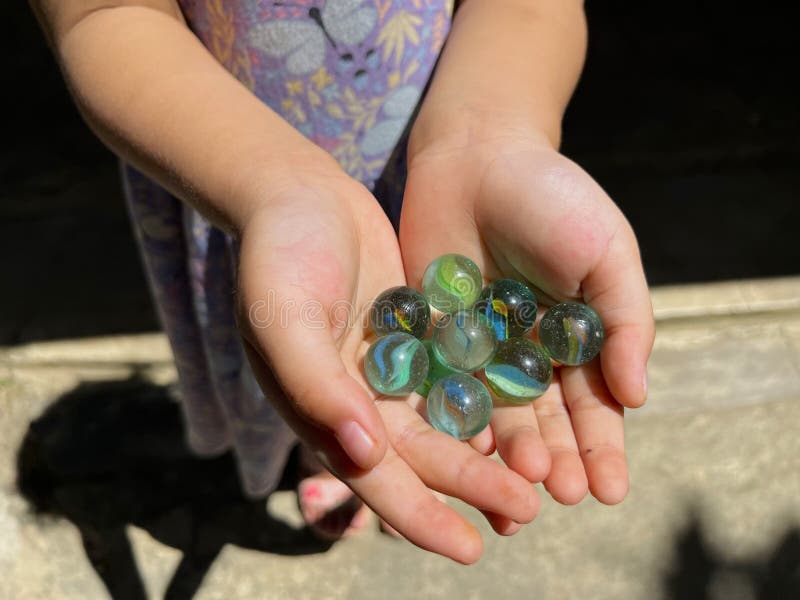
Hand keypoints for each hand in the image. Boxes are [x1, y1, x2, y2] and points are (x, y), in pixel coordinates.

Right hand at [235, 167, 538, 562]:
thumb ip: (316, 388)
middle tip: (526, 511)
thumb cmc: (279, 256)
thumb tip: (365, 455)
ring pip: (448, 422)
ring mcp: (394, 368)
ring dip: (489, 452)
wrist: (298, 195)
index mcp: (322, 408)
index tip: (470, 548)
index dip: (419, 516)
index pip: (374, 476)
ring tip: (540, 479)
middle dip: (472, 486)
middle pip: (422, 456)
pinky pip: (459, 374)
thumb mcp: (284, 318)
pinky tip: (530, 416)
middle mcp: (360, 399)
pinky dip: (490, 398)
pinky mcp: (420, 335)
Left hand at [400, 127, 654, 509]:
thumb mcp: (607, 251)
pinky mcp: (431, 338)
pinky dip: (453, 422)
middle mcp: (527, 354)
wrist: (476, 156)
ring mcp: (478, 350)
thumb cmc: (552, 198)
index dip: (602, 448)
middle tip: (561, 496)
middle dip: (555, 461)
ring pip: (493, 415)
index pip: (593, 406)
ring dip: (507, 454)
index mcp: (575, 338)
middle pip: (542, 422)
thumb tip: (638, 396)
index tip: (608, 490)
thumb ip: (626, 319)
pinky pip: (442, 388)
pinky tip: (463, 453)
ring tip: (517, 488)